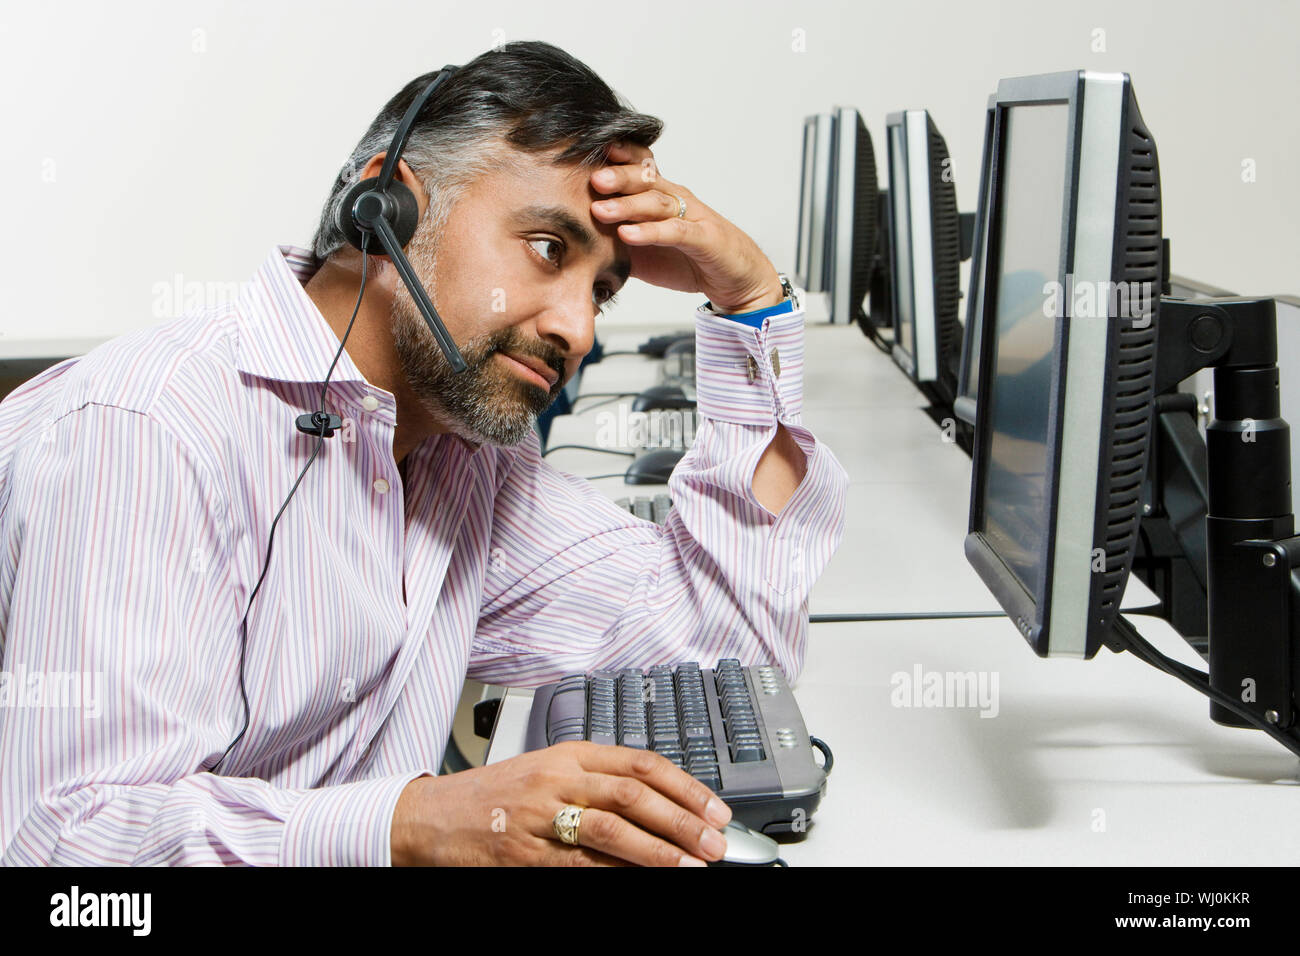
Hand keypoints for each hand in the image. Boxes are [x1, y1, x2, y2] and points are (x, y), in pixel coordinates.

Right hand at [390, 741, 732, 865]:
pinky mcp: (525, 855)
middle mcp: (558, 779)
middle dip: (681, 821)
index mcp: (569, 754)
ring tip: (690, 866)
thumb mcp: (548, 772)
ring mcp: (540, 817)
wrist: (432, 818)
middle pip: (633, 795)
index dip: (685, 787)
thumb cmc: (493, 795)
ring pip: (611, 830)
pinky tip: (638, 879)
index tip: (715, 810)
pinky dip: (614, 873)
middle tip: (714, 843)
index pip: (640, 763)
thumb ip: (598, 781)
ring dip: (658, 851)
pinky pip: (579, 865)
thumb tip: (660, 803)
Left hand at [590, 142, 784, 314]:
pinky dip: (651, 232)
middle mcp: (677, 200)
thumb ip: (616, 240)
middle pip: (646, 179)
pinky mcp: (706, 240)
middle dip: (617, 176)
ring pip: (658, 203)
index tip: (586, 154)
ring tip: (600, 208)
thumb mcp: (645, 250)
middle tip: (591, 179)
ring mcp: (693, 217)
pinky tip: (629, 234)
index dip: (616, 159)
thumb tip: (576, 240)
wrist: (737, 278)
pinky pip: (676, 231)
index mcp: (662, 197)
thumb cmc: (690, 259)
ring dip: (628, 204)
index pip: (639, 168)